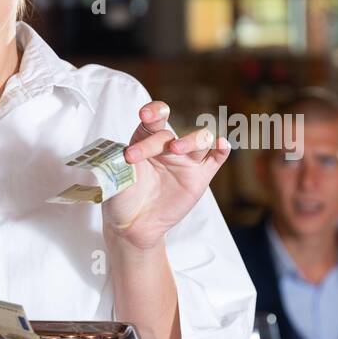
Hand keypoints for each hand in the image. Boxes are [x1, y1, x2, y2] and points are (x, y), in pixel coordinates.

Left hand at [102, 100, 231, 251]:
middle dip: (153, 143)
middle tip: (134, 156)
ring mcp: (186, 161)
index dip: (153, 113)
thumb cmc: (122, 198)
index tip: (144, 115)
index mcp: (145, 140)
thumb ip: (121, 164)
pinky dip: (222, 149)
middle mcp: (168, 147)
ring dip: (191, 140)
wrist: (134, 225)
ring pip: (199, 140)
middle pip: (170, 133)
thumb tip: (123, 157)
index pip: (153, 120)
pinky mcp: (200, 176)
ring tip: (176, 149)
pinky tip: (222, 144)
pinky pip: (216, 158)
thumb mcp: (115, 178)